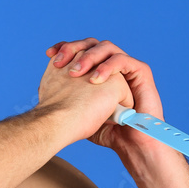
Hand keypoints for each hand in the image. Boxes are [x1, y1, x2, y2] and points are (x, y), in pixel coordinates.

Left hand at [45, 38, 164, 150]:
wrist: (130, 143)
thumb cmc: (108, 132)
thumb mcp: (80, 114)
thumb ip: (69, 99)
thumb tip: (47, 91)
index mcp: (97, 72)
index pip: (80, 49)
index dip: (65, 48)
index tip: (49, 55)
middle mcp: (112, 67)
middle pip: (91, 44)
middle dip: (74, 48)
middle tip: (60, 62)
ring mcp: (126, 68)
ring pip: (106, 48)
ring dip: (89, 56)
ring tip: (76, 72)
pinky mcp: (141, 72)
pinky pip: (122, 60)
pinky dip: (107, 66)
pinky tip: (95, 79)